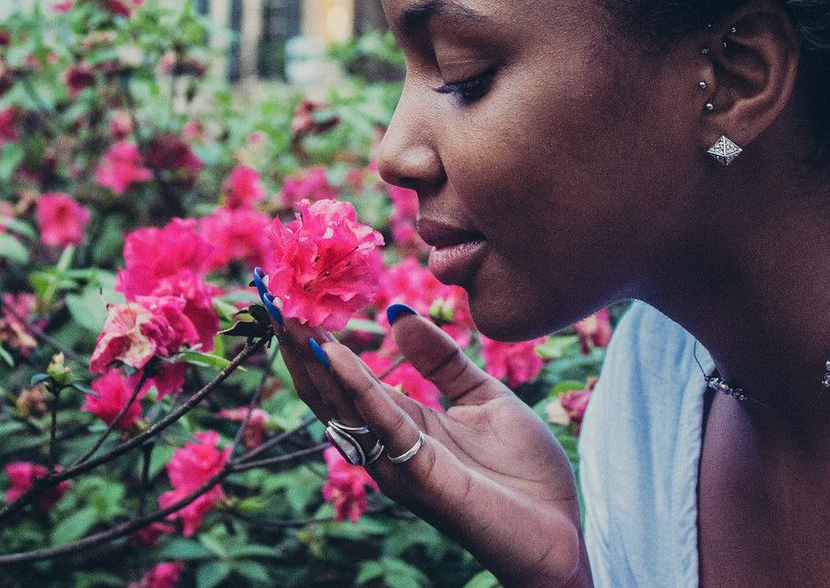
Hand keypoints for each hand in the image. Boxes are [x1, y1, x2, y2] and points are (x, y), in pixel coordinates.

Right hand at [275, 310, 590, 587]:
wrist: (559, 534)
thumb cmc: (524, 475)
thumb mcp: (482, 396)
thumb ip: (440, 358)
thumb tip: (396, 313)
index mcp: (401, 424)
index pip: (344, 378)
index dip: (316, 339)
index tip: (291, 299)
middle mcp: (386, 445)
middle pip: (328, 390)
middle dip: (298, 345)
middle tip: (270, 296)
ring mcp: (396, 462)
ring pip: (341, 405)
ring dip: (312, 359)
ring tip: (286, 315)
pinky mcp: (419, 474)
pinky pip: (381, 422)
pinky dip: (355, 385)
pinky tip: (333, 352)